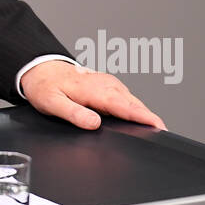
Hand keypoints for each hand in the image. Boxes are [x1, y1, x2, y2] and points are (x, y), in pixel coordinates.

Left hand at [21, 59, 166, 131]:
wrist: (40, 69)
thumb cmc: (45, 87)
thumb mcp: (52, 103)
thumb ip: (73, 113)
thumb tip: (94, 123)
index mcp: (94, 90)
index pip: (124, 106)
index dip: (143, 117)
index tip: (159, 127)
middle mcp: (106, 85)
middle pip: (134, 104)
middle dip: (150, 118)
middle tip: (164, 135)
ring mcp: (108, 84)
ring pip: (132, 101)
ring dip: (145, 114)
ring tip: (157, 130)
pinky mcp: (108, 86)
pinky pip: (127, 99)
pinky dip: (136, 109)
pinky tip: (140, 120)